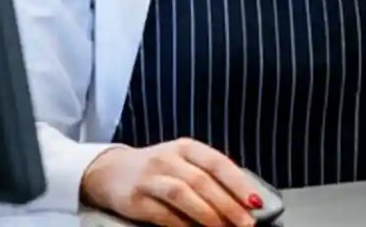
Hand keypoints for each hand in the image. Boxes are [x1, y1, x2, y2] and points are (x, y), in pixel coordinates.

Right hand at [80, 138, 261, 226]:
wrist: (108, 171)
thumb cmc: (158, 168)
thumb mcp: (183, 161)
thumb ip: (209, 175)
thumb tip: (243, 202)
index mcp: (187, 147)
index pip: (218, 163)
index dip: (239, 183)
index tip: (256, 203)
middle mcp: (168, 159)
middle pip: (203, 181)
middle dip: (228, 205)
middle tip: (246, 223)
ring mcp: (150, 178)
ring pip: (184, 195)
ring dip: (208, 215)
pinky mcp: (135, 199)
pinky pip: (163, 214)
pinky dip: (183, 225)